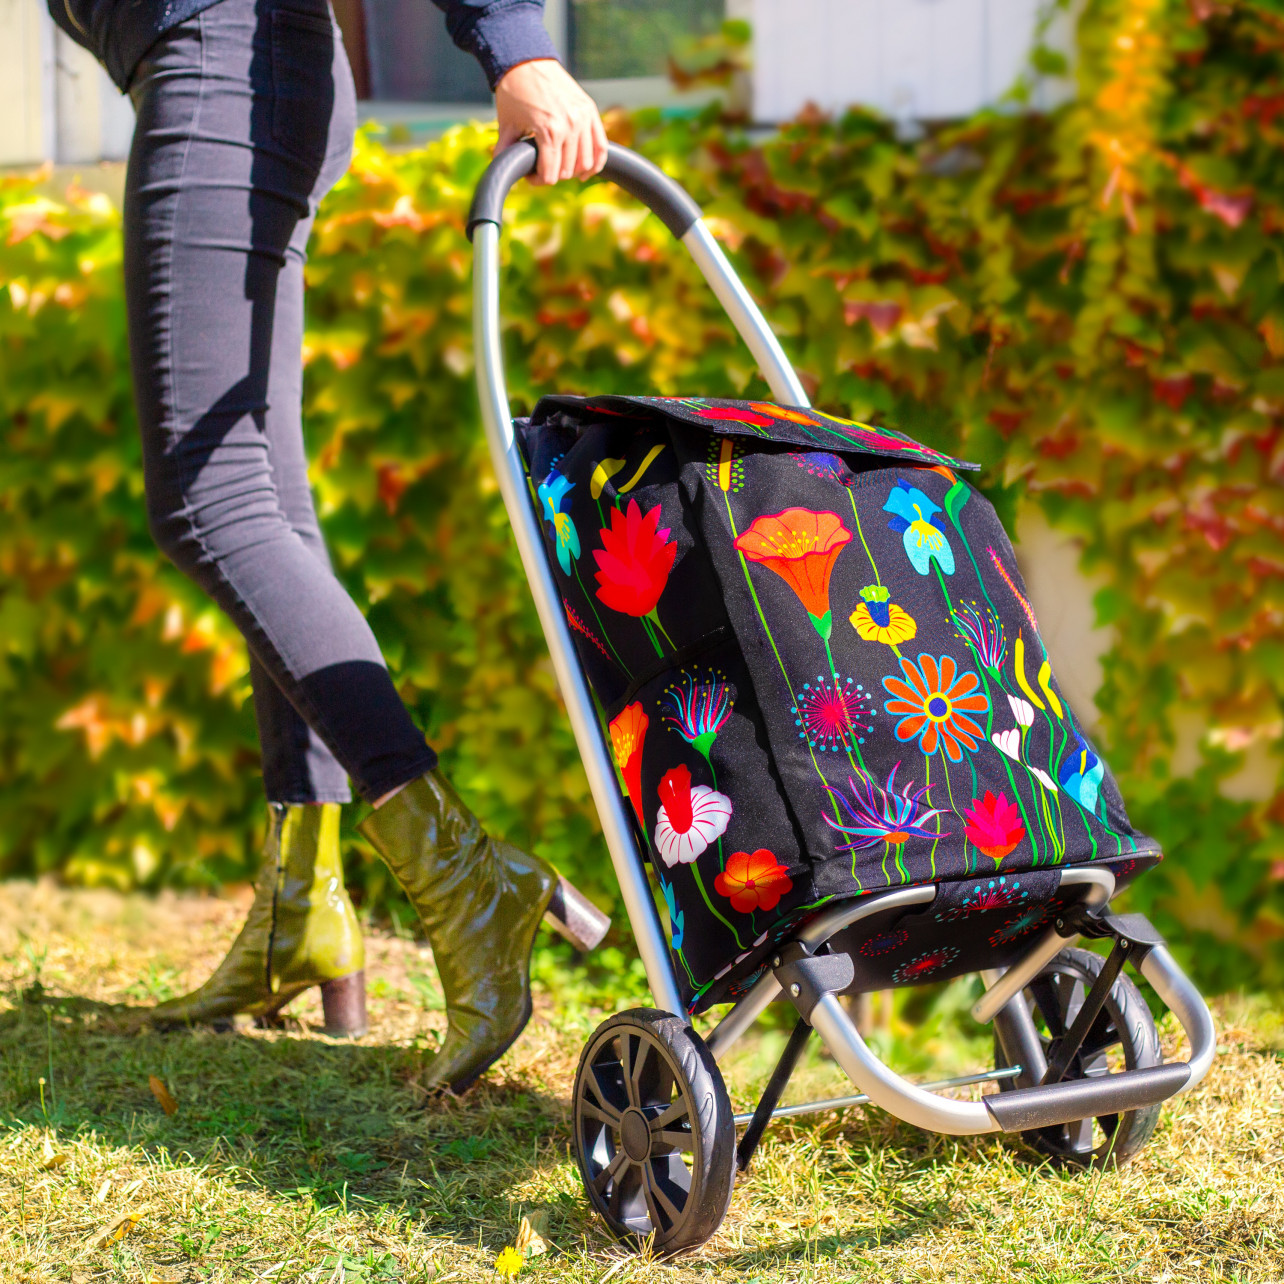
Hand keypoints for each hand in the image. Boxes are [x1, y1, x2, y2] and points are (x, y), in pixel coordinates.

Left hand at [495, 59, 608, 184]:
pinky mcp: (590, 110)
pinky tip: (587, 171)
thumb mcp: (506, 124)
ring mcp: (583, 118)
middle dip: (553, 174)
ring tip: (561, 167)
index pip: (551, 175)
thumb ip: (505, 151)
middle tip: (542, 168)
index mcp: (549, 131)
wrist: (525, 59)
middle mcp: (570, 125)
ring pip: (585, 162)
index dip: (538, 181)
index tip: (530, 176)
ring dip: (573, 170)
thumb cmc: (513, 91)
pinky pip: (601, 146)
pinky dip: (596, 162)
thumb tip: (502, 172)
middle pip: (567, 171)